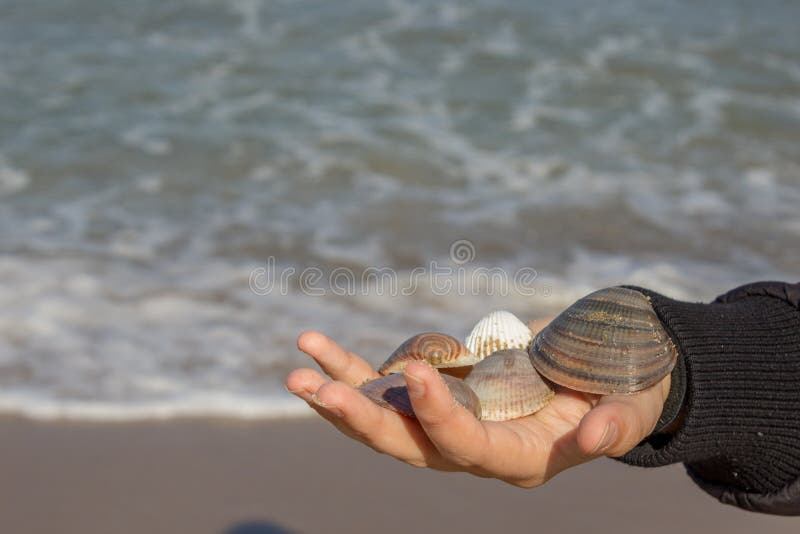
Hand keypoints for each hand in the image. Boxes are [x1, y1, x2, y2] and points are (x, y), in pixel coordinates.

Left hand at [285, 324, 670, 487]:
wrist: (600, 373)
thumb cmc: (622, 387)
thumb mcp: (630, 403)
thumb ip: (616, 424)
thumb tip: (598, 440)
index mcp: (520, 459)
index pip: (469, 449)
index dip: (439, 417)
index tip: (414, 368)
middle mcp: (474, 451)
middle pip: (409, 445)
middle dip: (360, 419)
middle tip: (312, 386)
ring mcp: (447, 425)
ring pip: (385, 422)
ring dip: (339, 397)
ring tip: (297, 370)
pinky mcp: (434, 397)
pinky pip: (384, 387)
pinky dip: (350, 369)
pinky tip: (315, 348)